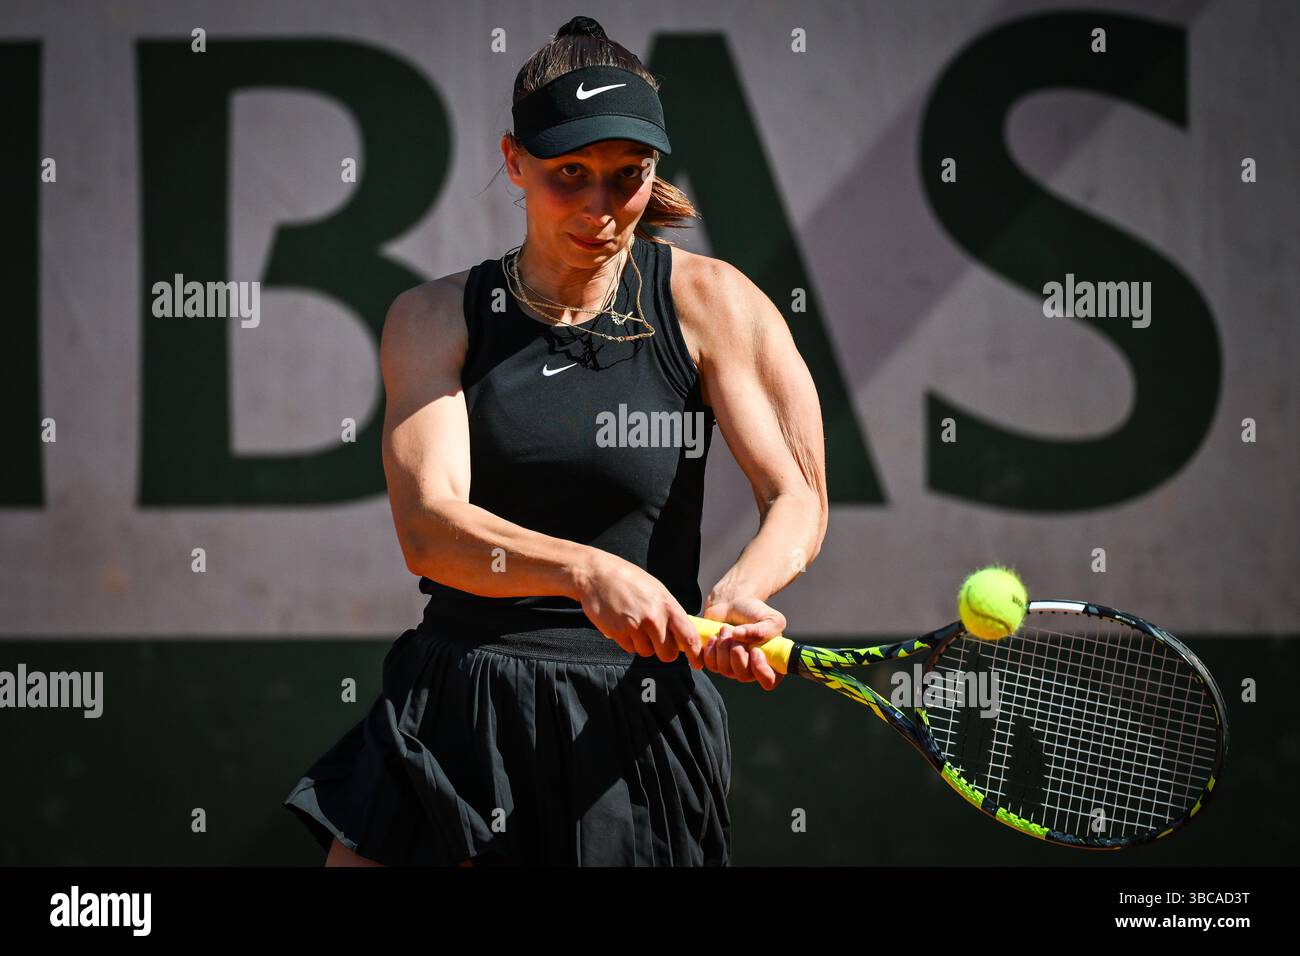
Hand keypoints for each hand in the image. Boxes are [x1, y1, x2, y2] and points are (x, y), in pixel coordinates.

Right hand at [573, 551, 702, 667]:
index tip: (697, 663)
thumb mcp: (656, 590)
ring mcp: (635, 626)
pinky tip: (623, 623)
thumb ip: (669, 612)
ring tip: (634, 623)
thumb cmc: (628, 580)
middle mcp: (654, 617)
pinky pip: (629, 648)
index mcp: (667, 605)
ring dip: (642, 644)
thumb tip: (682, 633)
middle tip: (657, 641)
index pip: (689, 636)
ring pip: (646, 652)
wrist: (596, 574)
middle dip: (664, 652)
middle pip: (668, 653)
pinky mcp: (618, 633)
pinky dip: (627, 641)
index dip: (695, 653)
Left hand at [697, 596, 786, 690]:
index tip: (755, 651)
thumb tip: (738, 636)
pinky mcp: (717, 662)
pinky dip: (712, 650)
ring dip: (724, 648)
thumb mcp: (769, 618)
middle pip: (744, 676)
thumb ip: (763, 630)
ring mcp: (733, 667)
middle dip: (737, 653)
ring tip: (725, 629)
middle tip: (735, 634)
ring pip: (726, 671)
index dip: (761, 671)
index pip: (769, 681)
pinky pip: (711, 665)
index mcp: (770, 662)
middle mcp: (752, 669)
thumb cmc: (755, 612)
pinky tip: (715, 637)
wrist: (733, 603)